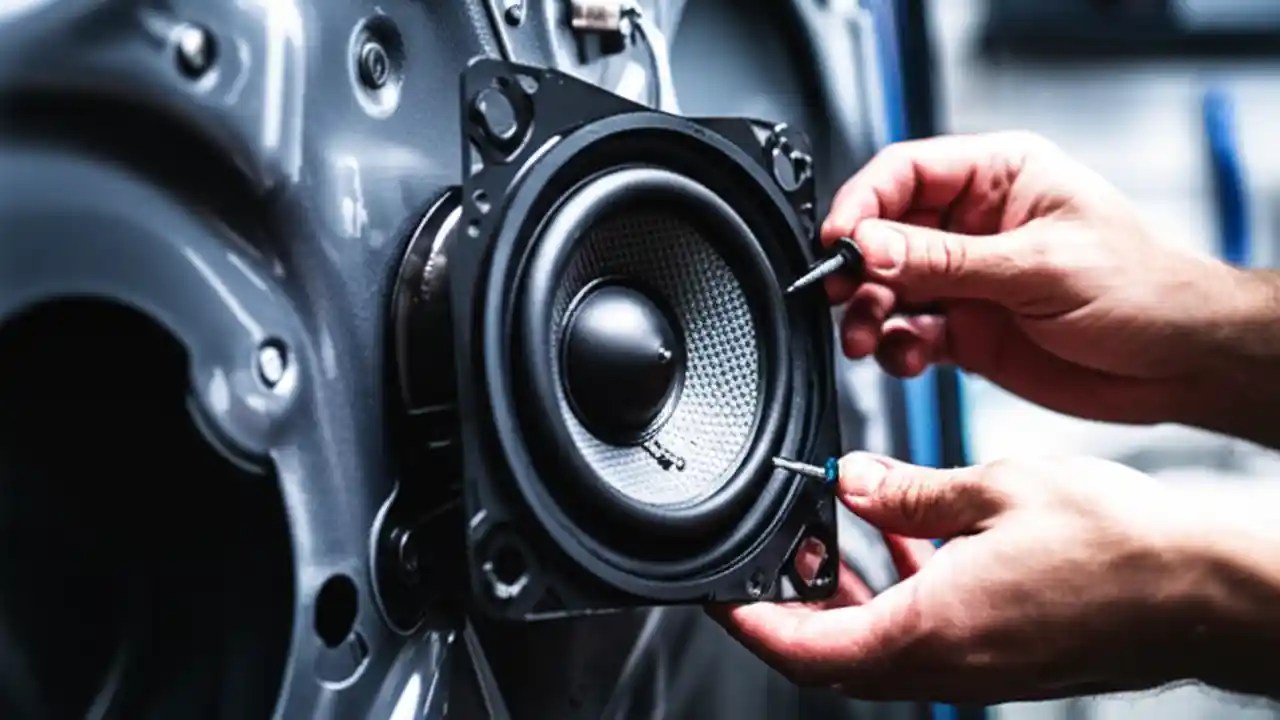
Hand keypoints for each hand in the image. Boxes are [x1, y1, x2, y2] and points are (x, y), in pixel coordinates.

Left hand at [711, 453, 1279, 702]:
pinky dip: (893, 604)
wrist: (1200, 591)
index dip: (753, 624)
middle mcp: (947, 664)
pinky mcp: (1002, 662)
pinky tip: (903, 549)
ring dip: (839, 609)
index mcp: (930, 628)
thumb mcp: (993, 490)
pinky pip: (923, 643)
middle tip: (773, 561)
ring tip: (826, 548)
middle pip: (832, 660)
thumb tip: (851, 479)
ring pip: (875, 653)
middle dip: (788, 614)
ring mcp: (977, 671)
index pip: (806, 648)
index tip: (721, 598)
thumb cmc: (1116, 546)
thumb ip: (907, 490)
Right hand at [821, 131, 1262, 425]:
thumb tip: (871, 246)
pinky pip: (909, 334)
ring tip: (865, 339)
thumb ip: (945, 260)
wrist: (1181, 362)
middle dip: (857, 268)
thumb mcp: (1038, 267)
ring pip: (889, 289)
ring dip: (868, 315)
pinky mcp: (966, 329)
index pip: (906, 174)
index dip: (863, 203)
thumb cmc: (1143, 290)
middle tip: (838, 295)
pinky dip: (896, 349)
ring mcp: (967, 279)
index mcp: (999, 177)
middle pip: (885, 234)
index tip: (838, 240)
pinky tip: (907, 358)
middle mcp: (975, 225)